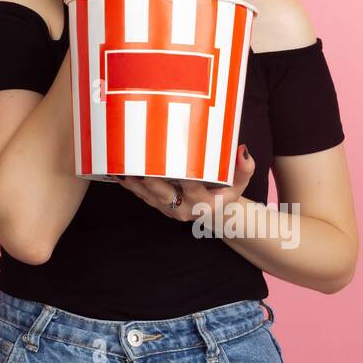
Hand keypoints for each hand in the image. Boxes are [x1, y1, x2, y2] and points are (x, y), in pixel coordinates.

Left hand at [116, 144, 256, 227]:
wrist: (215, 211)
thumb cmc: (226, 190)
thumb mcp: (240, 182)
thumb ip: (244, 168)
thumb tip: (242, 150)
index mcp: (206, 204)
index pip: (192, 188)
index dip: (182, 177)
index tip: (173, 163)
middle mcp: (185, 209)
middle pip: (164, 195)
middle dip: (150, 181)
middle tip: (139, 166)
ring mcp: (169, 209)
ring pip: (149, 196)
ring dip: (135, 182)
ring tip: (122, 167)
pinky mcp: (158, 206)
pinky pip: (141, 196)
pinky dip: (130, 185)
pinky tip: (118, 172)